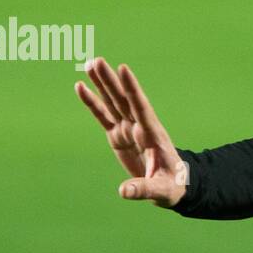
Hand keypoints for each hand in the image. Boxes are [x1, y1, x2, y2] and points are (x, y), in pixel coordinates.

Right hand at [74, 57, 187, 207]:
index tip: (124, 69)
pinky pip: (103, 116)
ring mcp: (128, 129)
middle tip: (97, 60)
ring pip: (113, 103)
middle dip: (111, 81)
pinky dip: (92, 102)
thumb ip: (143, 189)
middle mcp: (140, 127)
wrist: (171, 184)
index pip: (141, 108)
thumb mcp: (160, 190)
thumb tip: (124, 192)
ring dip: (102, 84)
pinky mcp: (118, 136)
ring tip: (89, 64)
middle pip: (124, 100)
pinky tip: (81, 87)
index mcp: (153, 135)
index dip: (133, 89)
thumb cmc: (171, 186)